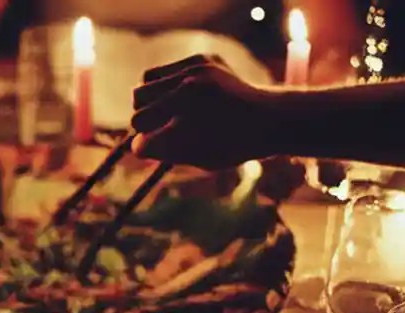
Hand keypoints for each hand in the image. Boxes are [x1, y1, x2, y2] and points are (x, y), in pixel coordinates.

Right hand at [131, 55, 273, 169]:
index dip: (145, 149)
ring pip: (142, 88)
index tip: (152, 149)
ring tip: (163, 109)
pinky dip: (165, 84)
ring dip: (148, 102)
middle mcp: (187, 99)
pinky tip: (179, 93)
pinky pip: (160, 71)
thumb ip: (164, 151)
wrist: (268, 118)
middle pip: (137, 116)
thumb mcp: (197, 159)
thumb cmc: (232, 146)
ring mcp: (193, 75)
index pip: (142, 144)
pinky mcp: (200, 60)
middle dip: (144, 126)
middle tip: (160, 128)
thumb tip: (136, 143)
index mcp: (186, 132)